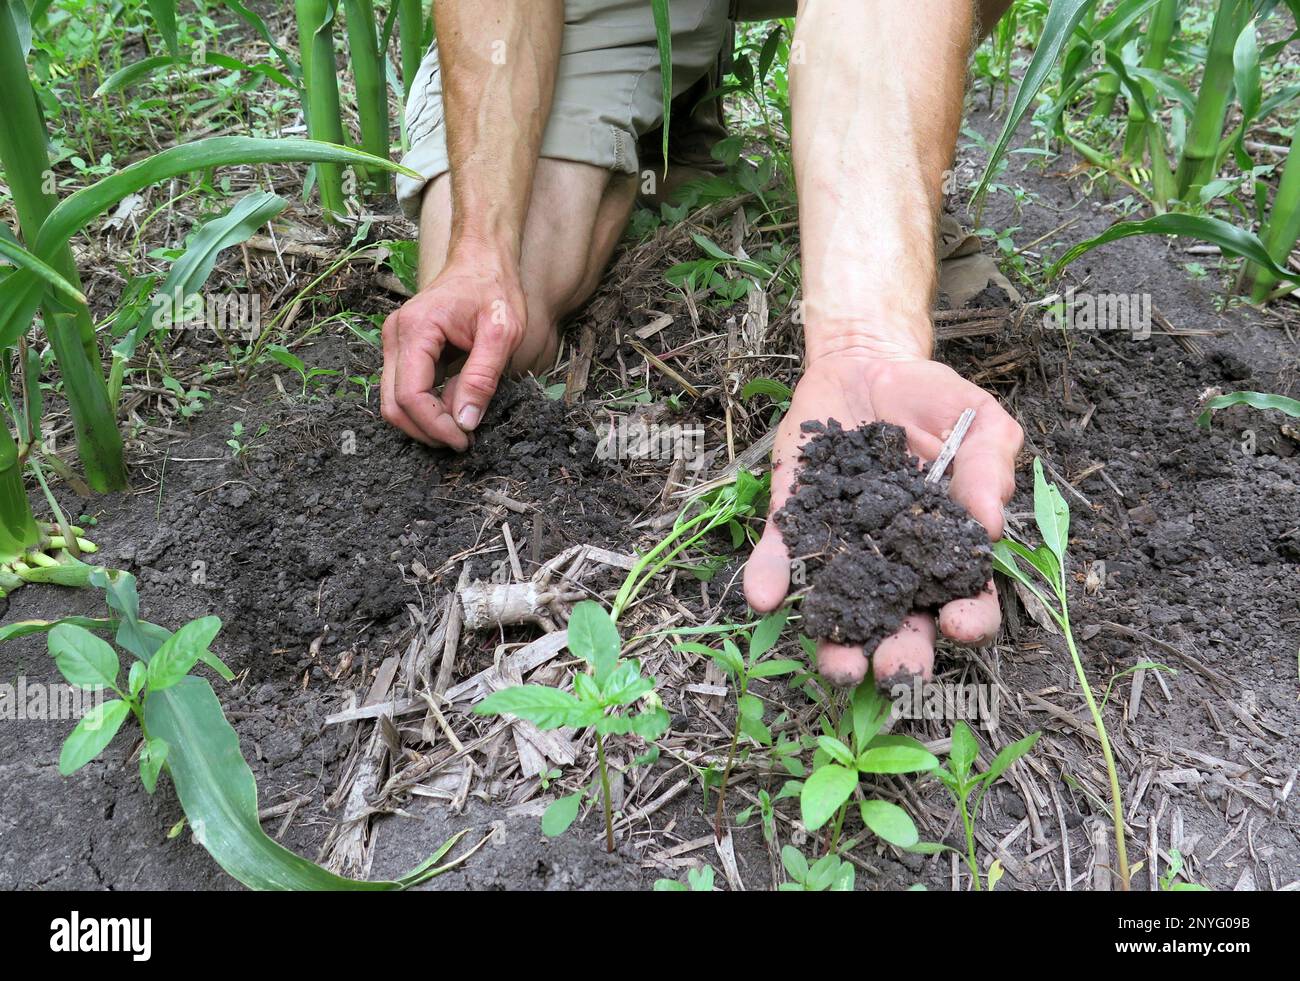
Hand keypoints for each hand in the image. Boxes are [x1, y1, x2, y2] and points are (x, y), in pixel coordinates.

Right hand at [381, 245, 526, 450]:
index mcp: (416, 329)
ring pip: (394, 401)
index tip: (464, 440)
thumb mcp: (502, 332)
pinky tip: (453, 409)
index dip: (435, 426)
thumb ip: (482, 377)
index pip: (411, 395)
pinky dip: (425, 408)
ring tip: (460, 427)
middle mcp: (395, 336)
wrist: (482, 259)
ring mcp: (394, 343)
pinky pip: (404, 389)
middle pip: (394, 405)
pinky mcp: (402, 349)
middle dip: (426, 431)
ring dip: (424, 423)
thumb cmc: (494, 289)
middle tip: (462, 441)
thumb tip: (465, 422)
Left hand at [744, 350, 1022, 686]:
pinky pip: (780, 557)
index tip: (959, 623)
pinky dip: (770, 579)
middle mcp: (893, 562)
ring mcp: (842, 546)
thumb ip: (988, 468)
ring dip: (837, 643)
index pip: (965, 599)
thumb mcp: (977, 421)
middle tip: (896, 672)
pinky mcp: (795, 522)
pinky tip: (766, 596)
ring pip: (841, 609)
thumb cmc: (932, 400)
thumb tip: (989, 525)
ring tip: (838, 666)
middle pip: (903, 624)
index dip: (968, 620)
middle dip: (901, 655)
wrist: (867, 364)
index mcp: (945, 548)